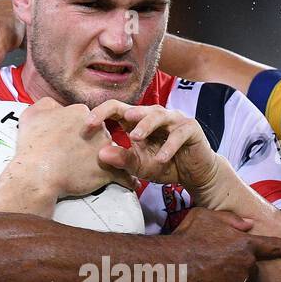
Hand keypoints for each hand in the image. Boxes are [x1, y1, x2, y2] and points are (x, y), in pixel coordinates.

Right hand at [9, 99, 134, 198]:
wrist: (39, 174)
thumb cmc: (33, 145)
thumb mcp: (32, 114)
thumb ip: (47, 105)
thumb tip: (55, 107)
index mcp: (82, 113)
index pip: (86, 119)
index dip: (77, 132)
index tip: (67, 142)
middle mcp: (99, 128)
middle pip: (100, 134)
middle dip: (92, 144)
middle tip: (75, 157)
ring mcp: (105, 150)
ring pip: (112, 153)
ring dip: (109, 160)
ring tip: (96, 171)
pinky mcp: (109, 171)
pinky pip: (124, 175)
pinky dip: (128, 180)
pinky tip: (131, 184)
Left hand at [88, 101, 221, 194]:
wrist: (195, 174)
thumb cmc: (165, 165)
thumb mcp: (140, 166)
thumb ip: (122, 160)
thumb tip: (101, 154)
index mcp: (138, 121)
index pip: (116, 109)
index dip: (100, 114)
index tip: (85, 127)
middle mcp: (155, 115)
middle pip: (135, 108)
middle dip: (116, 113)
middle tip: (99, 125)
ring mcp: (174, 120)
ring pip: (158, 115)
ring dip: (145, 125)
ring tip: (134, 138)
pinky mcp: (191, 129)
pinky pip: (179, 134)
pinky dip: (169, 146)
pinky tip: (161, 158)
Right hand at [170, 208, 280, 281]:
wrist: (173, 263)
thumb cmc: (188, 237)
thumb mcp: (207, 216)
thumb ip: (230, 219)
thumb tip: (247, 224)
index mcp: (246, 243)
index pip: (274, 246)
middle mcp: (246, 264)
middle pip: (250, 267)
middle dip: (238, 264)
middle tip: (214, 259)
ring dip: (228, 279)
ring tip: (205, 271)